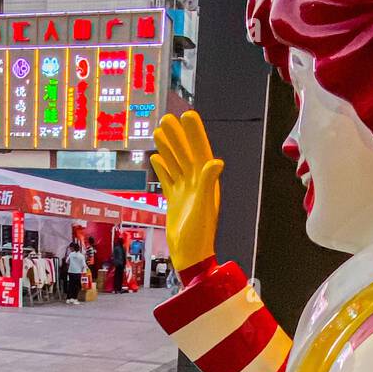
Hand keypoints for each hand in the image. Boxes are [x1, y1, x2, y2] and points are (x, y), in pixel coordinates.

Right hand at [151, 111, 223, 272]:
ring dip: (168, 148)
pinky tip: (156, 158)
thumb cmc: (199, 235)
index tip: (187, 115)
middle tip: (166, 118)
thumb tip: (216, 161)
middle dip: (177, 136)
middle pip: (186, 154)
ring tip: (159, 131)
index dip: (194, 134)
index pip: (200, 152)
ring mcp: (185, 192)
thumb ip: (208, 183)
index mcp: (206, 183)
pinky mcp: (175, 201)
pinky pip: (169, 180)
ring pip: (175, 164)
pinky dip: (163, 168)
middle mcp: (197, 184)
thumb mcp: (203, 207)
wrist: (189, 256)